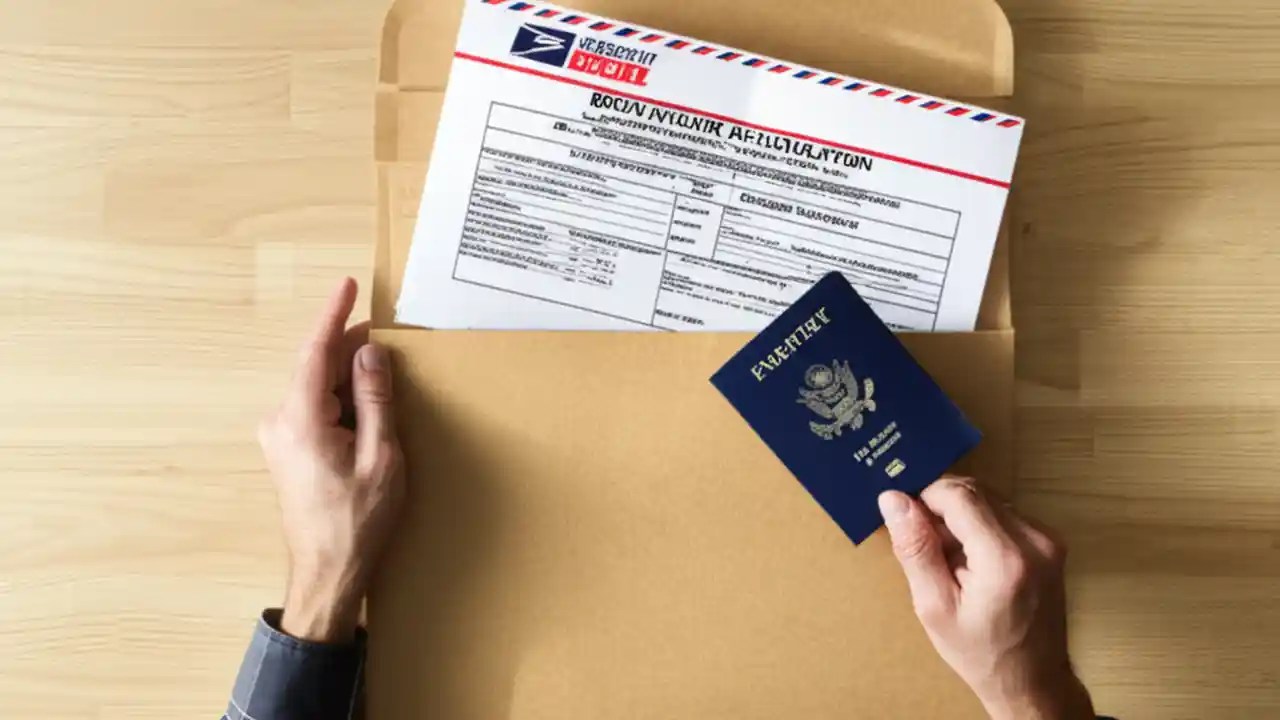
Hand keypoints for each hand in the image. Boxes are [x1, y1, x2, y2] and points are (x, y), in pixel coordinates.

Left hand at [258, 278, 404, 643]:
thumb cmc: (358, 522)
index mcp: (301, 420)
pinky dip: (341, 400)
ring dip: (349, 379)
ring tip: (386, 382)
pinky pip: (314, 408)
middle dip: (352, 350)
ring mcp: (278, 437)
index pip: (315, 352)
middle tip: (391, 343)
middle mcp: (279, 422)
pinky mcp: (286, 450)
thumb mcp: (381, 458)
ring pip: (317, 388)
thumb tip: (370, 355)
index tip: (348, 285)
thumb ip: (375, 401)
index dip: (334, 315)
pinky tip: (367, 410)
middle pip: (317, 367)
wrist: (326, 574)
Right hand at [878, 477, 1093, 719]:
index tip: (908, 524)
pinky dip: (980, 525)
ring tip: (950, 559)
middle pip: (974, 491)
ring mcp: (1047, 539)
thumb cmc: (980, 652)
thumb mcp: (934, 607)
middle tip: (927, 547)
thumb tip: (893, 500)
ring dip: (960, 517)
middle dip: (941, 508)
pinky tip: (972, 560)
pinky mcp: (1049, 541)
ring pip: (988, 499)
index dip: (925, 499)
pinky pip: (1003, 513)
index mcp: (1005, 559)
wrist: (1032, 680)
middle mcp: (1034, 540)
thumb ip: (915, 549)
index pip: (958, 495)